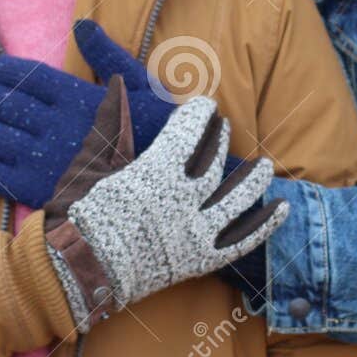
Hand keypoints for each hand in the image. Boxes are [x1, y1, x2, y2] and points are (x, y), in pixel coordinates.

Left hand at [0, 22, 179, 207]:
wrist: (167, 192)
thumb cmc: (155, 135)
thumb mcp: (140, 88)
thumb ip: (107, 55)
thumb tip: (81, 24)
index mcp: (81, 99)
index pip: (28, 76)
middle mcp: (59, 127)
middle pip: (4, 102)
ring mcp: (46, 161)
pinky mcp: (37, 192)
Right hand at [42, 78, 287, 329]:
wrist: (75, 274)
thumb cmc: (78, 217)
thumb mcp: (91, 164)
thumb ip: (112, 122)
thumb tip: (117, 82)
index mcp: (155, 174)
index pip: (189, 134)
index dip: (199, 116)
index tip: (204, 105)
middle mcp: (182, 202)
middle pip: (214, 164)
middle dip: (219, 139)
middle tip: (222, 126)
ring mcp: (195, 234)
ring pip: (236, 201)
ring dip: (253, 180)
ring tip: (264, 165)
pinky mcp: (199, 261)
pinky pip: (240, 243)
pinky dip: (264, 226)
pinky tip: (282, 208)